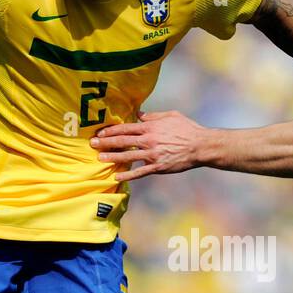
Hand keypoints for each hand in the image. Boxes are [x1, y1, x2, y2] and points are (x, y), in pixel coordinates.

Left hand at [90, 110, 206, 181]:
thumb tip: (139, 114)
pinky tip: (116, 177)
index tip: (100, 132)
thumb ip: (153, 116)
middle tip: (92, 144)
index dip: (111, 130)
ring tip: (99, 159)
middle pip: (122, 141)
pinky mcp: (158, 167)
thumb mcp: (171, 116)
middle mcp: (149, 140)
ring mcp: (153, 155)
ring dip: (112, 158)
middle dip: (106, 143)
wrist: (200, 146)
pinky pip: (139, 172)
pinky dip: (127, 176)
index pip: (126, 128)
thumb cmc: (187, 129)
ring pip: (128, 157)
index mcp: (150, 127)